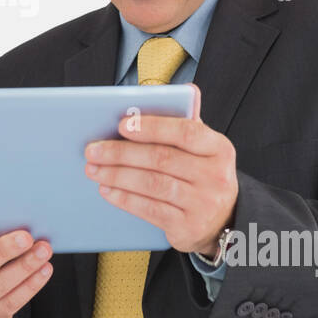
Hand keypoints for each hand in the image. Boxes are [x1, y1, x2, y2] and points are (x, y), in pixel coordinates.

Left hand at [84, 86, 237, 255]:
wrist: (225, 221)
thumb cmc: (203, 176)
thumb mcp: (204, 150)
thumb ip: (184, 124)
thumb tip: (174, 90)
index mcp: (218, 148)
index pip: (185, 132)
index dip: (151, 127)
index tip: (122, 125)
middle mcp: (215, 176)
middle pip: (161, 159)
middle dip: (121, 153)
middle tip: (93, 150)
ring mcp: (203, 203)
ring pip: (152, 184)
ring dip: (117, 175)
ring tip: (94, 169)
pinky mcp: (188, 227)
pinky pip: (150, 210)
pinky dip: (124, 198)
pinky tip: (107, 190)